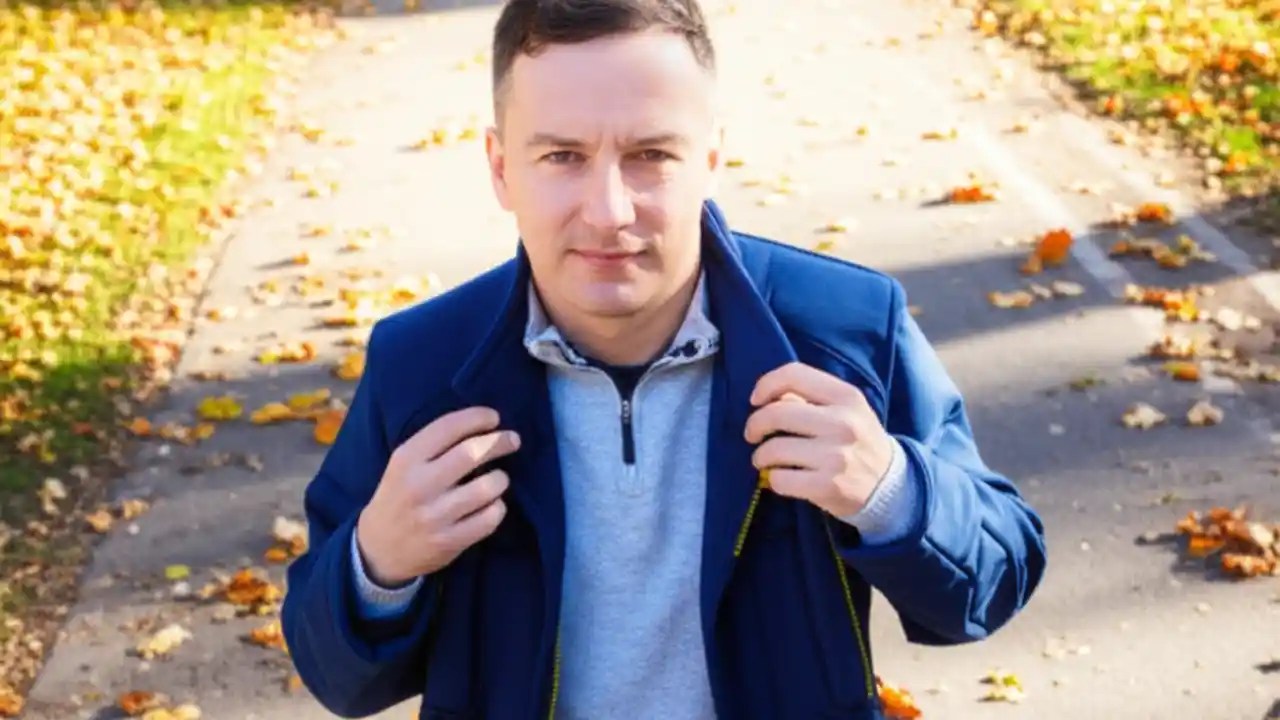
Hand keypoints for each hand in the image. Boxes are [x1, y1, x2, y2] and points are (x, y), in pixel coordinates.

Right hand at [356, 406, 520, 586]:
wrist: (377, 550)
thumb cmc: (398, 497)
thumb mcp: (402, 465)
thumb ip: (434, 446)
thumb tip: (482, 424)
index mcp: (406, 459)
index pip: (448, 427)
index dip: (477, 417)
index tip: (494, 417)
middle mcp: (420, 485)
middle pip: (473, 453)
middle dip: (500, 441)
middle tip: (512, 440)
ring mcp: (435, 516)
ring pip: (488, 487)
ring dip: (501, 478)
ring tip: (498, 478)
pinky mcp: (450, 541)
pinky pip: (491, 518)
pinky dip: (498, 508)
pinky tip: (492, 504)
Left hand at [744, 362, 893, 517]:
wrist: (889, 485)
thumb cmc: (857, 441)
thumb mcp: (845, 410)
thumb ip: (809, 398)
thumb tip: (767, 396)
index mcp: (846, 397)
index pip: (794, 375)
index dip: (766, 384)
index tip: (756, 401)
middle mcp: (843, 423)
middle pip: (776, 413)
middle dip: (754, 425)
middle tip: (752, 435)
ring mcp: (836, 456)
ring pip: (774, 449)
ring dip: (760, 456)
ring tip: (764, 459)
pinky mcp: (828, 486)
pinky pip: (780, 479)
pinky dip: (773, 479)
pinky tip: (782, 477)